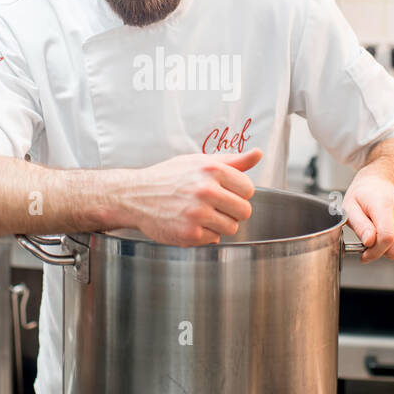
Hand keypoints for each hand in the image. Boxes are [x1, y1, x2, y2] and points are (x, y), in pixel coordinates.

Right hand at [119, 149, 260, 245]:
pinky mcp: (189, 234)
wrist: (135, 196)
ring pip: (231, 228)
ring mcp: (198, 214)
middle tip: (213, 206)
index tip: (224, 192)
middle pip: (244, 211)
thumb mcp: (199, 162)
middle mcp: (206, 190)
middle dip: (232, 211)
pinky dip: (204, 234)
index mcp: (212, 170)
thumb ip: (232, 161)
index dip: (238, 193)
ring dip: (219, 224)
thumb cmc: (168, 178)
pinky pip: (214, 239)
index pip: (248, 189)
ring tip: (200, 214)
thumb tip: (257, 154)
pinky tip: (189, 222)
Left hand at [342, 174, 393, 262]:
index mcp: (385, 204)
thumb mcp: (349, 207)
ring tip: (375, 236)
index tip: (364, 252)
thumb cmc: (363, 196)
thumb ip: (359, 225)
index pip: (387, 237)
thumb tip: (369, 241)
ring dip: (385, 250)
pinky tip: (385, 235)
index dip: (374, 251)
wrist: (378, 185)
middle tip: (367, 244)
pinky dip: (393, 247)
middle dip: (378, 252)